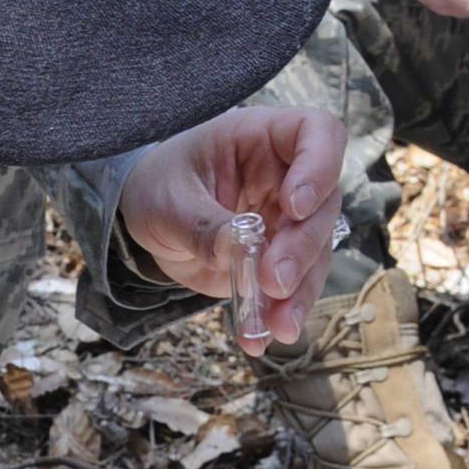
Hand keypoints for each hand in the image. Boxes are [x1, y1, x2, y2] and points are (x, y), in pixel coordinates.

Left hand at [118, 106, 345, 346]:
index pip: (318, 133)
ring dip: (300, 292)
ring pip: (315, 254)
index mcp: (262, 138)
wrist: (147, 215)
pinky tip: (261, 335)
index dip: (319, 167)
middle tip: (273, 280)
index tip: (295, 206)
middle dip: (301, 249)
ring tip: (277, 326)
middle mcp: (286, 176)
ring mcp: (287, 219)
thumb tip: (238, 250)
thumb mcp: (168, 200)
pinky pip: (293, 286)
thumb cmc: (158, 184)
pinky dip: (280, 312)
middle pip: (322, 206)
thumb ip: (202, 225)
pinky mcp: (278, 258)